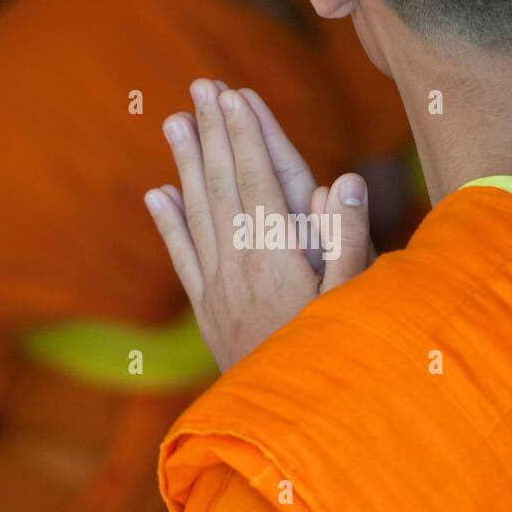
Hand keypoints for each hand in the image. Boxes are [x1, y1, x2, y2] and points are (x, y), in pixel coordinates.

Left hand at [145, 79, 374, 370]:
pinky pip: (183, 257)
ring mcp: (218, 288)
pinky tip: (155, 194)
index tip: (231, 96)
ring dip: (184, 165)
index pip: (257, 182)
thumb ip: (349, 240)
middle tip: (199, 88)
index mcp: (277, 258)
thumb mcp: (356, 303)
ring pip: (196, 213)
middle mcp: (240, 266)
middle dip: (211, 134)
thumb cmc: (334, 358)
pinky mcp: (207, 310)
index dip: (244, 135)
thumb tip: (343, 179)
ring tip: (173, 122)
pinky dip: (167, 223)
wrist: (287, 423)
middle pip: (221, 186)